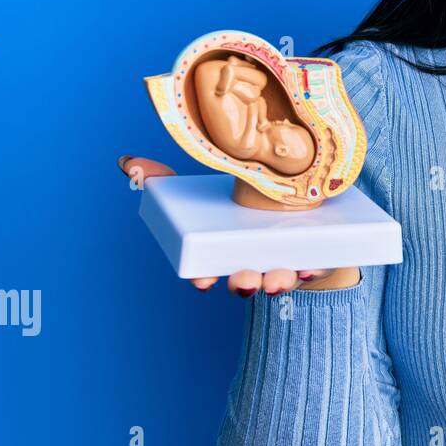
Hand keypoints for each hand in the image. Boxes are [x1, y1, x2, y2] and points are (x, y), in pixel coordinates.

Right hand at [117, 154, 361, 296]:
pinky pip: (317, 264)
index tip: (202, 282)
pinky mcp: (316, 253)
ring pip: (281, 277)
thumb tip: (127, 163)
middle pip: (247, 279)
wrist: (297, 206)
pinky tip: (312, 265)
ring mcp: (285, 260)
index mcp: (225, 250)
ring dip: (278, 280)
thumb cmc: (240, 203)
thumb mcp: (203, 189)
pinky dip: (314, 266)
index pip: (208, 272)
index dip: (202, 279)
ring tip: (279, 278)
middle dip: (244, 283)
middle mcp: (254, 262)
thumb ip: (164, 178)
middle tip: (244, 279)